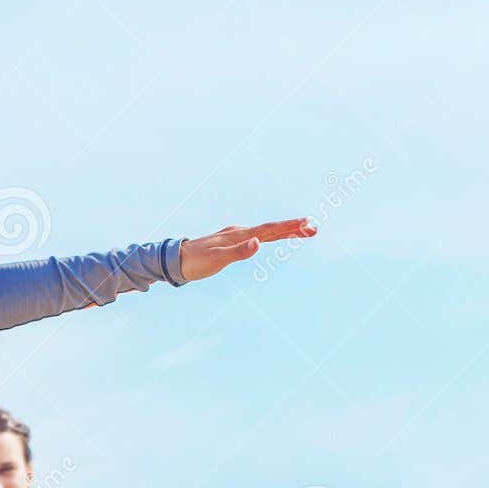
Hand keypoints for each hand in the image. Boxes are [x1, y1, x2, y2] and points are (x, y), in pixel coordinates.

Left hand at [178, 219, 315, 281]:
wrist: (174, 260)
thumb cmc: (195, 262)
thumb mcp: (216, 260)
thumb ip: (238, 252)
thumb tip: (258, 243)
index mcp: (238, 235)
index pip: (269, 230)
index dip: (289, 227)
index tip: (308, 224)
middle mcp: (238, 232)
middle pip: (271, 229)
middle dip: (293, 228)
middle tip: (314, 228)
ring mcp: (234, 236)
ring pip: (264, 232)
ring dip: (283, 231)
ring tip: (302, 231)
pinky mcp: (230, 242)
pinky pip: (256, 236)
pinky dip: (270, 236)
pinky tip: (271, 237)